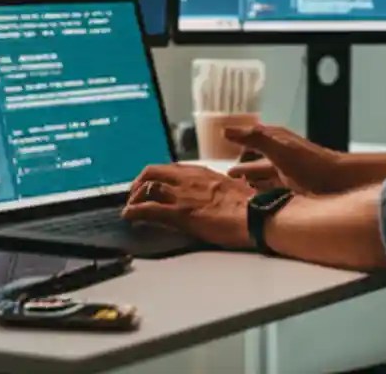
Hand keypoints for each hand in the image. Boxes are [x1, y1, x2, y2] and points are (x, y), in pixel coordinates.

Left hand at [122, 164, 254, 248]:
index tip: (153, 184)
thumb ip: (219, 188)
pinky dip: (134, 211)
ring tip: (130, 207)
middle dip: (140, 182)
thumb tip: (219, 194)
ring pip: (147, 187)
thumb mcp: (232, 189)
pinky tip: (128, 216)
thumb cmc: (252, 206)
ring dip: (135, 197)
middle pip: (153, 171)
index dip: (158, 176)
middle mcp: (189, 179)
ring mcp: (182, 195)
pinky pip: (148, 209)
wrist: (257, 215)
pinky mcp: (179, 213)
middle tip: (136, 194)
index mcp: (202, 172)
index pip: (172, 168)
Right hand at [225, 125, 345, 194]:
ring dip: (249, 181)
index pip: (250, 137)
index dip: (237, 140)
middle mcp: (279, 153)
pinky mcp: (291, 187)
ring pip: (262, 175)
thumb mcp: (277, 147)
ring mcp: (286, 171)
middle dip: (241, 165)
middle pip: (255, 158)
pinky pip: (269, 189)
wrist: (337, 182)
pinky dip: (259, 192)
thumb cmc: (308, 162)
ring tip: (234, 189)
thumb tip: (224, 131)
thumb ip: (253, 138)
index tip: (220, 145)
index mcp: (275, 139)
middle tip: (225, 175)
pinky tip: (252, 200)